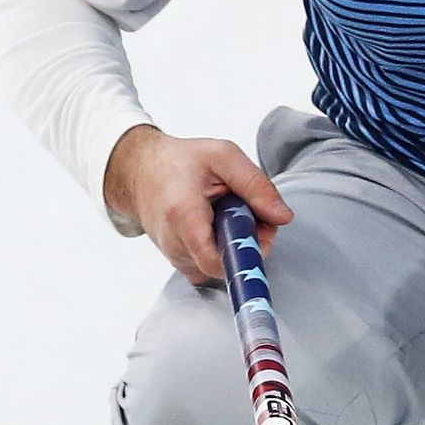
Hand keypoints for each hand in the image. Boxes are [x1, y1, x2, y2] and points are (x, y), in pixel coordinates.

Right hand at [102, 125, 294, 283]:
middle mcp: (174, 244)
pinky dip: (223, 249)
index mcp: (183, 215)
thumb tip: (283, 217)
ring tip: (226, 214)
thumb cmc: (180, 162)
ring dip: (236, 244)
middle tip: (246, 210)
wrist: (141, 172)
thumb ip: (256, 185)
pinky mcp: (180, 263)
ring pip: (223, 267)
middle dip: (248, 241)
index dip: (248, 251)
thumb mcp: (223, 156)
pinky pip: (213, 267)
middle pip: (228, 264)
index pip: (219, 261)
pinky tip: (216, 227)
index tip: (259, 229)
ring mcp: (175, 257)